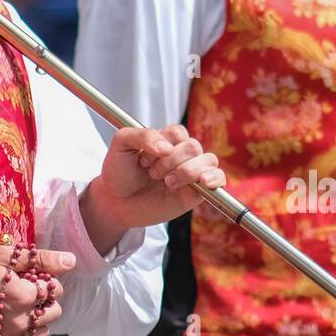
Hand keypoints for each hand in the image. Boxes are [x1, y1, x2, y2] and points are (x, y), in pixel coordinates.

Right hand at [0, 245, 73, 335]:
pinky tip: (9, 323)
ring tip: (15, 307)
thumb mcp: (1, 256)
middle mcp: (21, 321)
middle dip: (44, 300)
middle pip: (54, 312)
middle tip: (23, 292)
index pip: (56, 290)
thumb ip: (39, 258)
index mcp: (24, 295)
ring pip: (43, 331)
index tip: (29, 278)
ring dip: (36, 319)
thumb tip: (70, 260)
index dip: (45, 281)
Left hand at [87, 125, 224, 234]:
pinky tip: (204, 182)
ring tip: (167, 183)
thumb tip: (167, 147)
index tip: (142, 160)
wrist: (115, 202)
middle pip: (192, 147)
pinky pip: (219, 180)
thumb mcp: (121, 144)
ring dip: (187, 171)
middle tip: (151, 174)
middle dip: (170, 162)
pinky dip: (216, 178)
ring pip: (208, 160)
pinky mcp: (196, 193)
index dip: (162, 144)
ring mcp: (191, 172)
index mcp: (166, 140)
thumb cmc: (119, 171)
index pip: (178, 133)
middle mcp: (181, 154)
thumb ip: (142, 135)